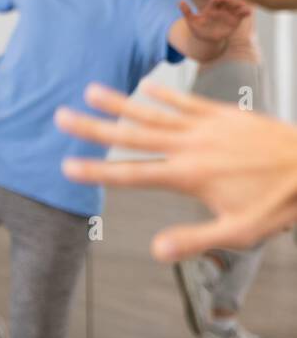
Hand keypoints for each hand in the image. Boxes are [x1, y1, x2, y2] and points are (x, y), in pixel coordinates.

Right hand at [54, 81, 296, 260]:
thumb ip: (194, 239)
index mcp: (188, 176)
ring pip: (153, 113)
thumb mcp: (239, 232)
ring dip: (120, 103)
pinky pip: (186, 101)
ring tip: (91, 90)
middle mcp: (190, 146)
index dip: (96, 172)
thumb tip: (155, 250)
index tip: (67, 167)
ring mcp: (206, 127)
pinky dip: (164, 94)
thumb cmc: (279, 203)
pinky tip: (144, 88)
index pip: (132, 174)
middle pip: (131, 136)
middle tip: (62, 116)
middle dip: (94, 127)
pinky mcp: (223, 115)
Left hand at [182, 0, 246, 43]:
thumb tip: (180, 2)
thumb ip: (187, 12)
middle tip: (231, 1)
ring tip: (243, 6)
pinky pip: (242, 15)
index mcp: (211, 8)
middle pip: (228, 2)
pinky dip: (245, 12)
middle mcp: (221, 9)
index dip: (217, 0)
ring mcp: (229, 14)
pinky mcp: (235, 21)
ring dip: (240, 5)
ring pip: (236, 7)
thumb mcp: (191, 21)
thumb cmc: (198, 29)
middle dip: (230, 0)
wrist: (206, 39)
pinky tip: (248, 12)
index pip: (215, 1)